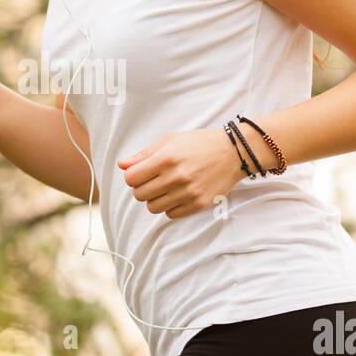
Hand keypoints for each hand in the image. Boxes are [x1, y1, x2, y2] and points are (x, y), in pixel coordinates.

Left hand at [116, 129, 245, 218]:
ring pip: (153, 207)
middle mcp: (176, 177)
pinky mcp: (198, 204)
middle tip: (154, 180)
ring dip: (155, 199)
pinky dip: (170, 206)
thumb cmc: (200, 144)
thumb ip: (144, 154)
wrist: (233, 153)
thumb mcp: (171, 141)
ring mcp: (188, 193)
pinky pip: (171, 214)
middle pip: (139, 195)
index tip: (141, 172)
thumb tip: (122, 165)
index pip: (131, 178)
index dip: (132, 176)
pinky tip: (178, 194)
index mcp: (166, 158)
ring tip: (166, 188)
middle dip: (142, 188)